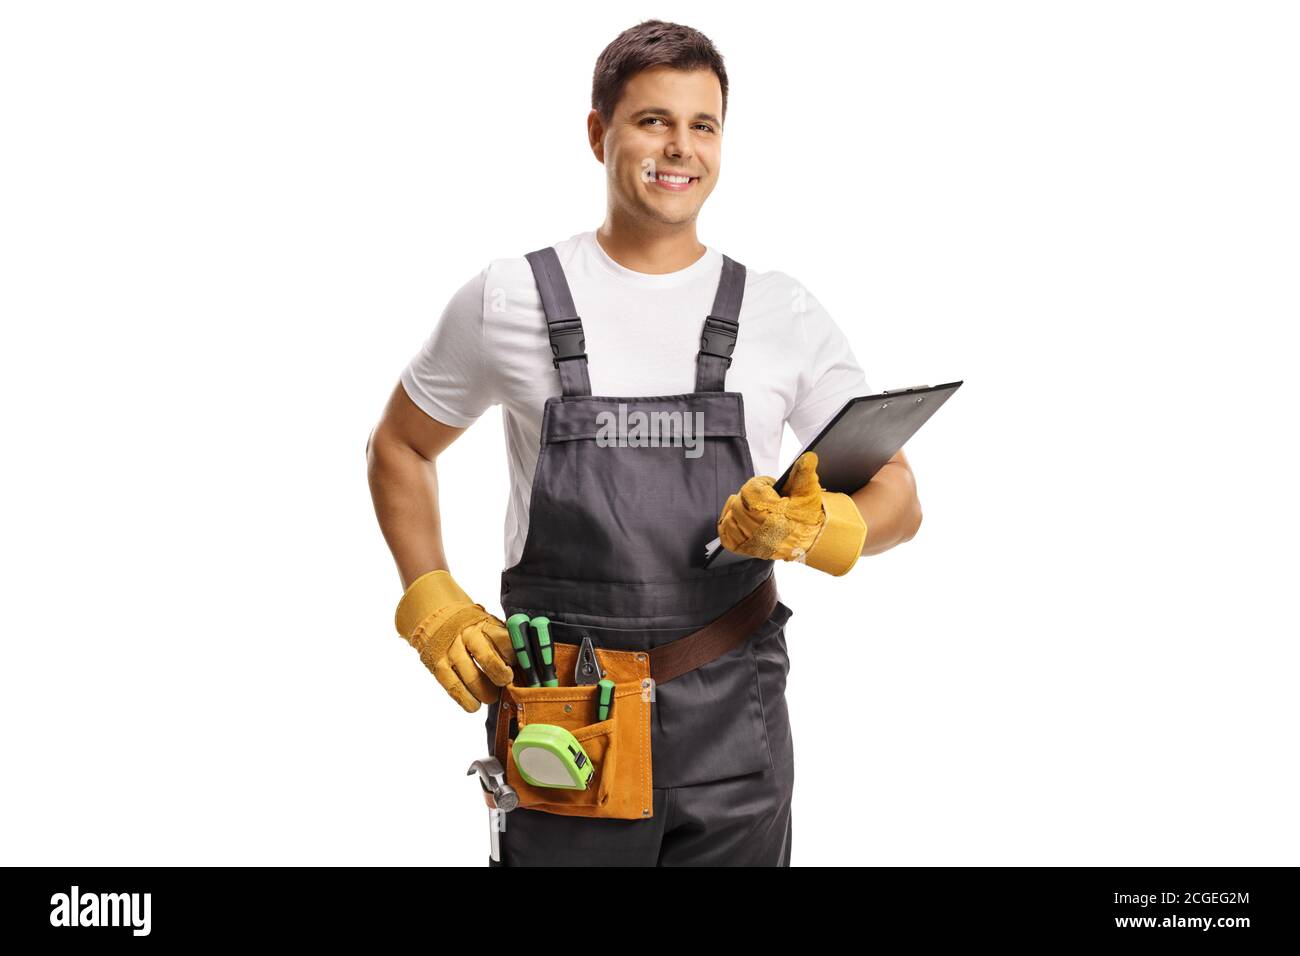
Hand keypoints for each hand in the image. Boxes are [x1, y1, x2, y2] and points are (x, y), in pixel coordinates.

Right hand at [394, 570, 515, 712]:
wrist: (433, 613)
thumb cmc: (469, 625)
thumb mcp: (487, 624)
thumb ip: (502, 640)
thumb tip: (525, 664)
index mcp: (485, 624)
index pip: (505, 641)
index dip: (516, 658)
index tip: (522, 668)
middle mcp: (468, 635)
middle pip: (488, 658)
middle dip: (501, 675)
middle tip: (506, 682)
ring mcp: (451, 650)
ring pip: (471, 676)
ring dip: (485, 692)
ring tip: (492, 698)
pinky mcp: (437, 663)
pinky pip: (452, 685)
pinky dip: (465, 699)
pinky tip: (473, 705)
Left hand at [716, 451, 867, 575]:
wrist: (809, 539)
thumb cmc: (807, 516)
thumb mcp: (808, 491)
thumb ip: (805, 472)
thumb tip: (808, 457)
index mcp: (773, 513)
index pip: (750, 489)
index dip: (760, 484)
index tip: (771, 487)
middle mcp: (759, 529)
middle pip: (738, 503)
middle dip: (749, 497)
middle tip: (762, 498)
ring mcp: (751, 541)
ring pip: (730, 518)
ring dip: (738, 509)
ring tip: (751, 507)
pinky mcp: (746, 548)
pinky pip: (726, 535)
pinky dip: (728, 525)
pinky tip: (737, 519)